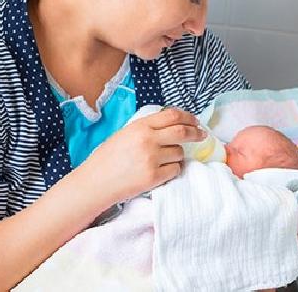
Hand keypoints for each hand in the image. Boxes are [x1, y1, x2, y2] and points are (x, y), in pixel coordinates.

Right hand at [80, 108, 206, 203]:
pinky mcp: (154, 177)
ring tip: (163, 159)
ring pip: (179, 153)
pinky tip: (161, 171)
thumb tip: (172, 125)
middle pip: (182, 132)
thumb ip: (146, 128)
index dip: (188, 117)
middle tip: (201, 135)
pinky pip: (175, 169)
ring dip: (177, 155)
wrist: (95, 182)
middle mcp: (147, 140)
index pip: (172, 116)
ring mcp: (151, 159)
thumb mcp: (125, 134)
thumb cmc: (107, 158)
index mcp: (139, 127)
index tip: (195, 121)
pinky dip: (172, 169)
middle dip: (196, 133)